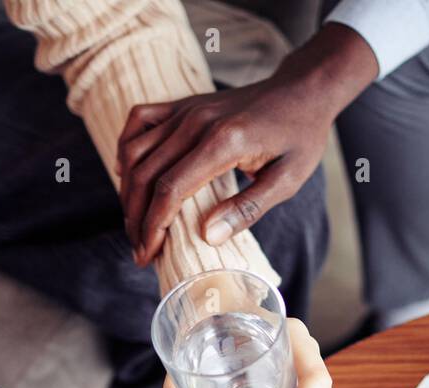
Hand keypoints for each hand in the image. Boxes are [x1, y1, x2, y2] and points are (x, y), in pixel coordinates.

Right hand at [116, 23, 377, 263]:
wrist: (302, 91)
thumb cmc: (299, 137)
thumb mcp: (287, 180)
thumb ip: (247, 208)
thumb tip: (208, 236)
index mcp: (223, 142)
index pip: (170, 189)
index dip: (153, 226)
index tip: (148, 255)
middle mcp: (196, 122)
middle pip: (145, 175)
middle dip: (136, 219)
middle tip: (139, 251)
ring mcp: (186, 110)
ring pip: (136, 151)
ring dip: (128, 193)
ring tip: (134, 225)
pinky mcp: (183, 104)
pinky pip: (139, 120)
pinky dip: (126, 148)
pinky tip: (128, 176)